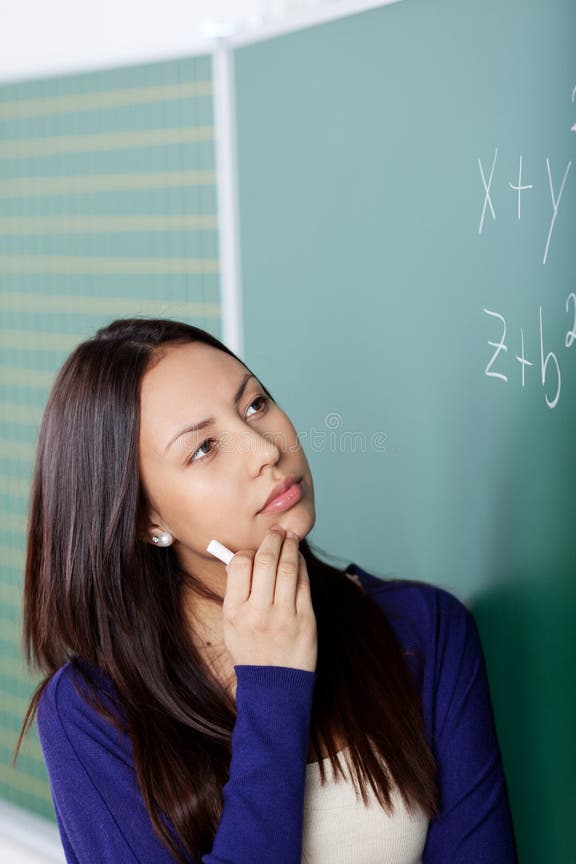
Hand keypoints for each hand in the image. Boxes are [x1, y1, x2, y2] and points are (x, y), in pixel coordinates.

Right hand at [221, 527, 316, 671]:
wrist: (274, 687)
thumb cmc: (251, 650)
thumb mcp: (231, 625)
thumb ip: (236, 592)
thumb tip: (244, 558)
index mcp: (234, 612)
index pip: (239, 565)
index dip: (248, 551)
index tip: (254, 549)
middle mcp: (258, 612)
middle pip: (265, 561)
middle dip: (272, 540)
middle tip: (276, 531)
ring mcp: (284, 616)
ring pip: (288, 568)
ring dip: (289, 547)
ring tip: (289, 537)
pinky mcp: (306, 620)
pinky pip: (304, 583)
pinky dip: (301, 566)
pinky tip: (298, 559)